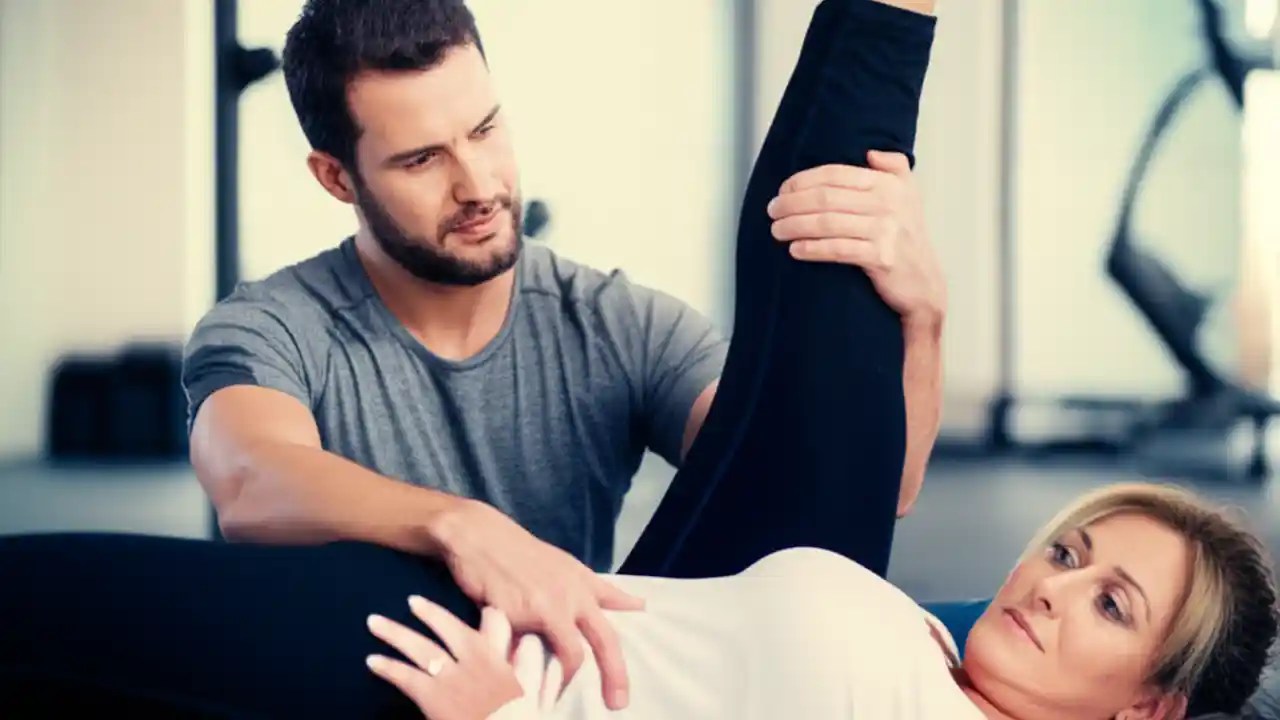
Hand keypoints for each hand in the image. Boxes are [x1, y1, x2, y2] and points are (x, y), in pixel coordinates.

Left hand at [366, 599, 526, 718]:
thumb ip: (532, 667)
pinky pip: (406, 677)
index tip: (478, 606)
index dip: (488, 613)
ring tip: (374, 622)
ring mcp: (454, 679)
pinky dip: (388, 667)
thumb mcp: (535, 695)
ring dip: (396, 633)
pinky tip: (372, 661)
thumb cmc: (520, 719)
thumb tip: (532, 642)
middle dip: (430, 613)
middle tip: (412, 601)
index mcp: (504, 660)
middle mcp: (477, 662)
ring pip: (421, 648)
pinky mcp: (434, 698)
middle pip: (450, 628)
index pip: (497, 623)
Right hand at [431, 500, 642, 710]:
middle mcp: (572, 595)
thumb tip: (636, 604)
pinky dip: (528, 672)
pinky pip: (528, 656)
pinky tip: (526, 682)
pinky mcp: (518, 616)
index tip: (628, 671)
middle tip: (617, 703)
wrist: (479, 537)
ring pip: (570, 654)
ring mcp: (546, 606)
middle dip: (614, 674)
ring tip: (558, 696)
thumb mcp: (565, 565)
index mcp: (583, 583)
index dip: (625, 638)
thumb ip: (598, 590)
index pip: (614, 609)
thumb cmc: (521, 554)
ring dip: (567, 681)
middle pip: (604, 640)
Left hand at [768, 150, 946, 326]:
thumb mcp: (909, 195)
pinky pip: (837, 250)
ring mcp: (885, 231)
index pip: (834, 175)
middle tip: (772, 211)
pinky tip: (795, 249)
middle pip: (826, 198)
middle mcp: (887, 204)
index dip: (802, 181)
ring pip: (827, 223)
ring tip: (776, 230)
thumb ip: (894, 166)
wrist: (924, 283)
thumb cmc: (907, 237)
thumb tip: (870, 153)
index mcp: (888, 184)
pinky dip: (812, 249)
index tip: (782, 190)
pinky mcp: (881, 258)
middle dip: (792, 203)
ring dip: (795, 225)